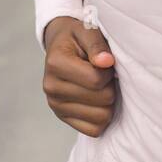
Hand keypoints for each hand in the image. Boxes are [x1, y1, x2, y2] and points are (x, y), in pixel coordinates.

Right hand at [42, 16, 118, 136]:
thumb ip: (97, 45)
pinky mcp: (63, 118)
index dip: (108, 72)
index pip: (96, 80)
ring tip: (100, 86)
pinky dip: (102, 117)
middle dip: (110, 86)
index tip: (105, 63)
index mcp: (56, 64)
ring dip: (108, 102)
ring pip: (102, 117)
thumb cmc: (78, 38)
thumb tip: (107, 62)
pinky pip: (95, 130)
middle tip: (103, 74)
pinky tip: (97, 100)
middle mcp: (51, 87)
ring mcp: (56, 105)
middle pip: (103, 100)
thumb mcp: (87, 31)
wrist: (62, 47)